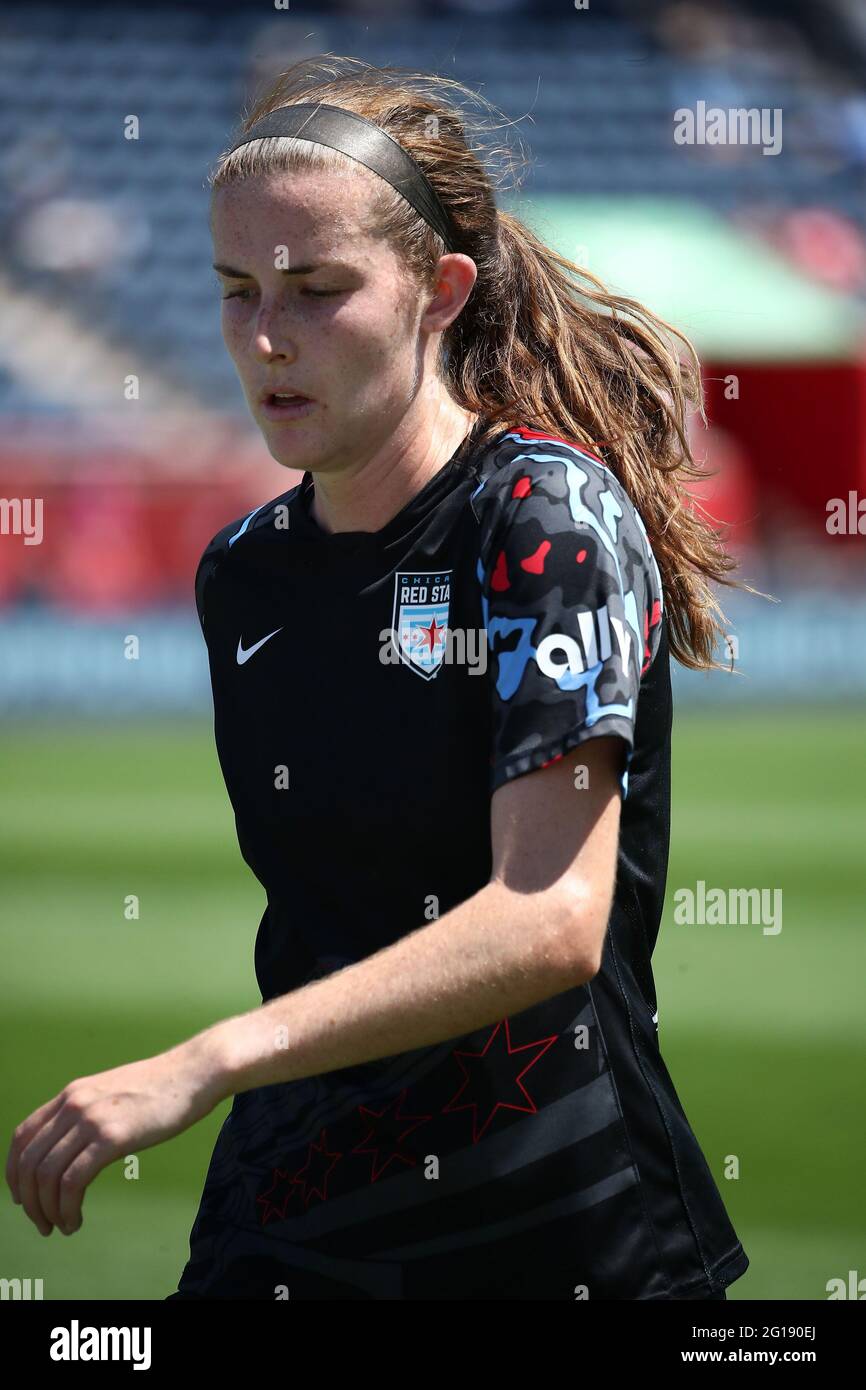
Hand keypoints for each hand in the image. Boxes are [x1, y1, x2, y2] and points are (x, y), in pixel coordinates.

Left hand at [5, 1037, 225, 1236]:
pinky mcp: (113, 1137)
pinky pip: (73, 1182)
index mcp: (71, 1094)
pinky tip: (76, 1220)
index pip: (22, 1136)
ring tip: (61, 1226)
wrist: (194, 1073)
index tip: (22, 1197)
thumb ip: (88, 1112)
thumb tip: (74, 1145)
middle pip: (30, 1161)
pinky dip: (67, 1208)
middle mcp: (74, 1104)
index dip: (14, 1173)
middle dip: (29, 1201)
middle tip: (41, 1223)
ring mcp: (92, 1120)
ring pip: (48, 1176)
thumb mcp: (112, 1092)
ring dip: (48, 1210)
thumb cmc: (161, 1088)